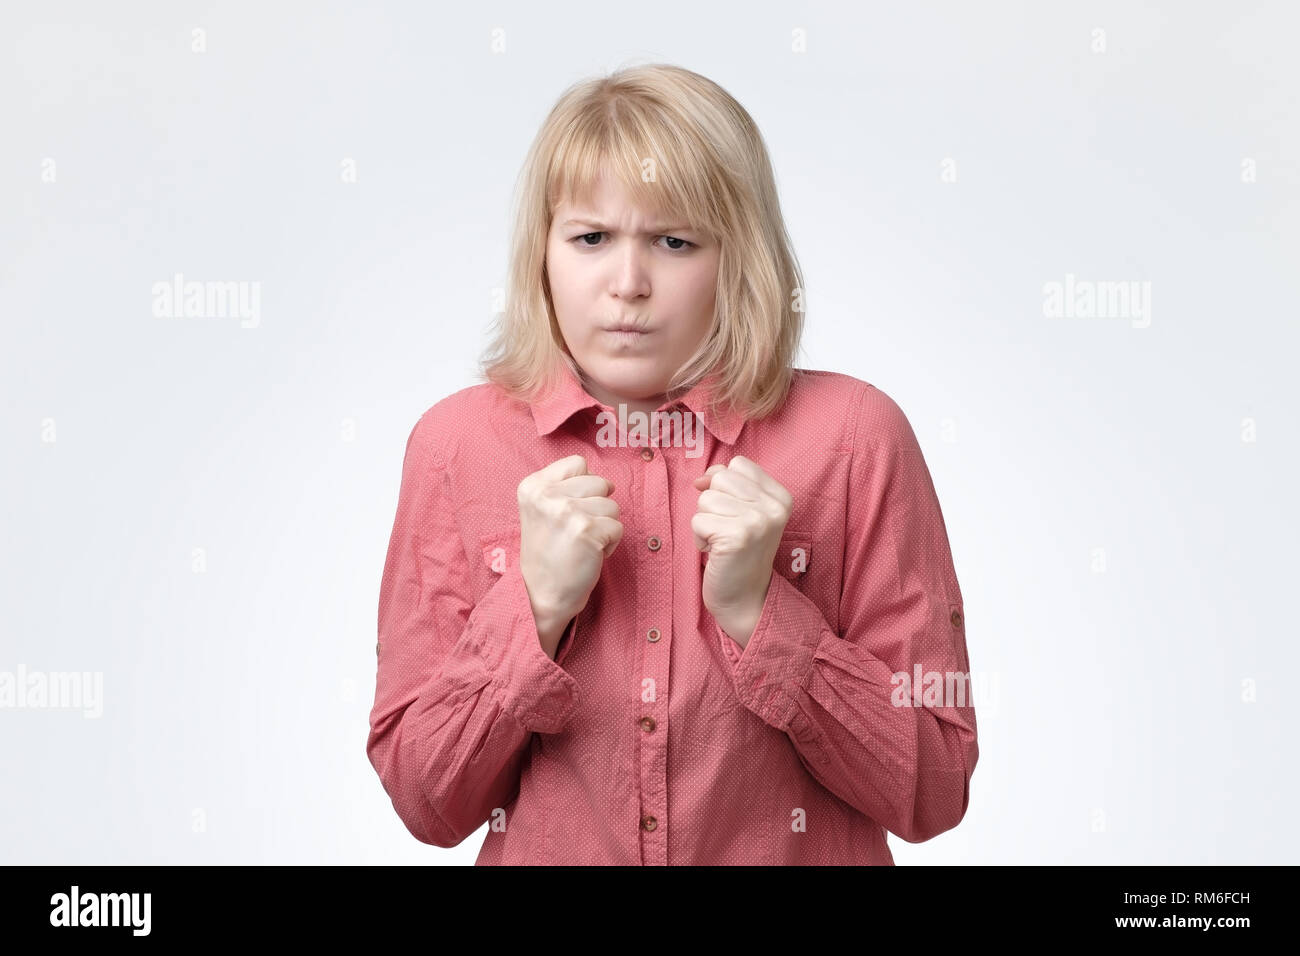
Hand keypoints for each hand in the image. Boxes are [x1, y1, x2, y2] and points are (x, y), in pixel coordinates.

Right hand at [518, 455, 622, 655]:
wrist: (542, 596)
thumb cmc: (548, 555)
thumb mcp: (541, 511)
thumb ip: (563, 488)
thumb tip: (608, 481)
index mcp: (532, 487)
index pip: (578, 463)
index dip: (583, 486)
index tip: (570, 509)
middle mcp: (548, 496)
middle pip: (599, 482)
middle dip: (597, 507)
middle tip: (577, 532)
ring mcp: (568, 512)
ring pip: (612, 506)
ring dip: (605, 527)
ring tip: (583, 544)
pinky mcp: (588, 531)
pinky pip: (618, 527)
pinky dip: (611, 544)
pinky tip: (591, 555)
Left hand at [691, 455, 793, 645]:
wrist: (745, 598)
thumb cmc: (739, 552)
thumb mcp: (745, 512)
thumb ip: (729, 486)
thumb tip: (700, 479)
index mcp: (781, 497)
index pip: (739, 464)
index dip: (724, 484)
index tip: (732, 511)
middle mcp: (774, 507)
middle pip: (721, 478)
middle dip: (713, 504)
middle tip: (727, 530)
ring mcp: (758, 521)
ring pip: (706, 499)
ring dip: (705, 523)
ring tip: (721, 542)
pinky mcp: (737, 537)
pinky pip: (698, 521)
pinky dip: (699, 539)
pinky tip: (716, 553)